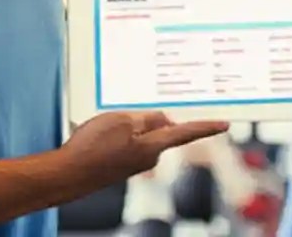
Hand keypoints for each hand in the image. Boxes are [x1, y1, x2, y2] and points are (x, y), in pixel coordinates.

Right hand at [63, 111, 228, 187]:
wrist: (66, 175)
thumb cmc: (92, 148)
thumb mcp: (122, 121)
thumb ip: (147, 119)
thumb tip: (163, 120)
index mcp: (153, 146)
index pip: (185, 132)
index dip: (206, 126)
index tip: (225, 124)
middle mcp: (148, 158)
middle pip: (158, 129)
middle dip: (147, 117)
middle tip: (124, 115)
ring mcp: (133, 163)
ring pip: (139, 134)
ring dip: (127, 125)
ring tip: (102, 127)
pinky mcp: (119, 165)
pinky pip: (125, 142)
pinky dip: (116, 134)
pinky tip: (98, 136)